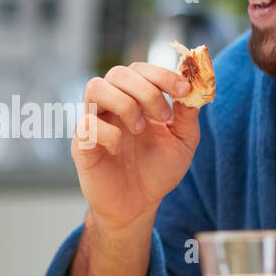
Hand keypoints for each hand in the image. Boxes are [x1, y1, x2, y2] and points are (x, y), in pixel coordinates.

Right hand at [72, 62, 200, 230]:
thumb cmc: (157, 170)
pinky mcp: (81, 144)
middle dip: (146, 90)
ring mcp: (94, 122)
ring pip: (95, 87)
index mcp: (135, 99)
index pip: (141, 69)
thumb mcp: (182, 142)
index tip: (183, 90)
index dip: (162, 74)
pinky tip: (120, 149)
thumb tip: (194, 88)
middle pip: (118, 73)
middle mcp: (112, 105)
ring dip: (124, 104)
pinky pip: (86, 124)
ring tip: (140, 130)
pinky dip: (109, 133)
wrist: (138, 205)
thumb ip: (187, 115)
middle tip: (164, 117)